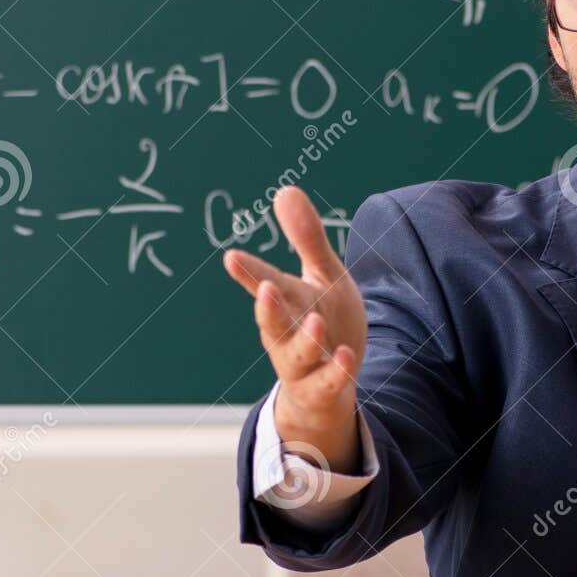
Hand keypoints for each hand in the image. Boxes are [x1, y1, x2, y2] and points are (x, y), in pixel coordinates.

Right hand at [222, 186, 366, 473]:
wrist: (330, 383)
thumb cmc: (325, 319)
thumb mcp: (322, 275)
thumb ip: (306, 237)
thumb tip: (285, 189)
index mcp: (288, 301)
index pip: (265, 283)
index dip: (249, 272)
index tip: (231, 256)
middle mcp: (287, 333)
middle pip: (274, 321)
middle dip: (268, 306)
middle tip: (265, 287)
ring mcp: (302, 365)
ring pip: (296, 355)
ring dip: (304, 340)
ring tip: (314, 322)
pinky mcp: (322, 388)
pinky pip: (328, 383)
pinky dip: (334, 372)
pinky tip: (345, 357)